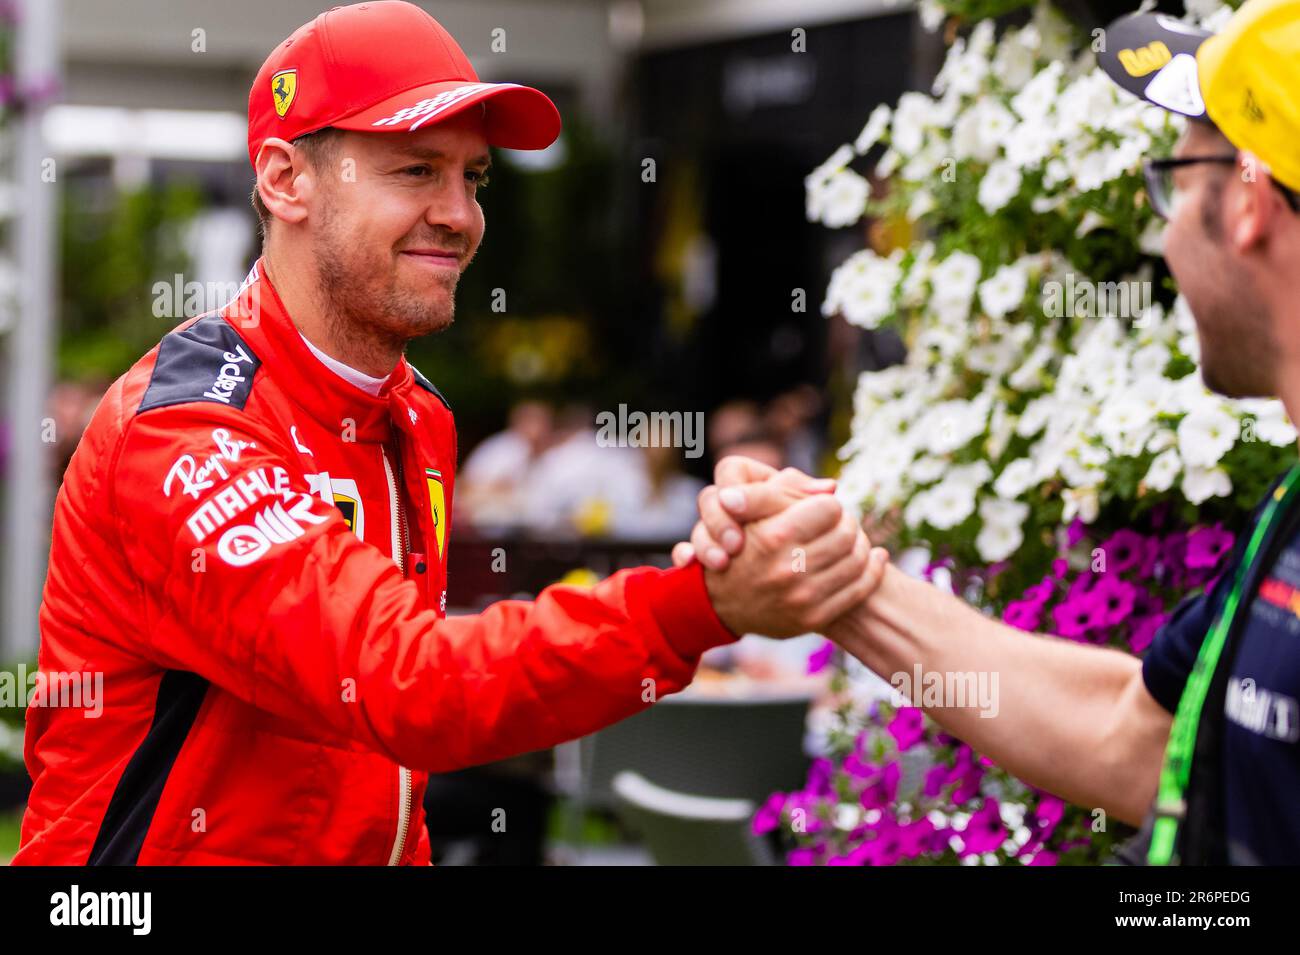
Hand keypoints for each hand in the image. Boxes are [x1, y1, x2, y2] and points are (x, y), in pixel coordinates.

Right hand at [691, 458, 888, 637]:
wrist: (719, 602)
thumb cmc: (740, 545)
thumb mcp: (748, 511)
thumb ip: (785, 489)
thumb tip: (833, 487)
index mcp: (774, 537)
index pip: (830, 508)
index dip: (826, 505)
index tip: (820, 510)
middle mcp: (789, 569)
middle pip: (847, 532)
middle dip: (847, 523)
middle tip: (839, 524)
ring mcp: (803, 597)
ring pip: (859, 559)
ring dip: (861, 544)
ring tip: (851, 540)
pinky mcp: (814, 617)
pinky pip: (860, 588)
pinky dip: (873, 569)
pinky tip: (874, 557)